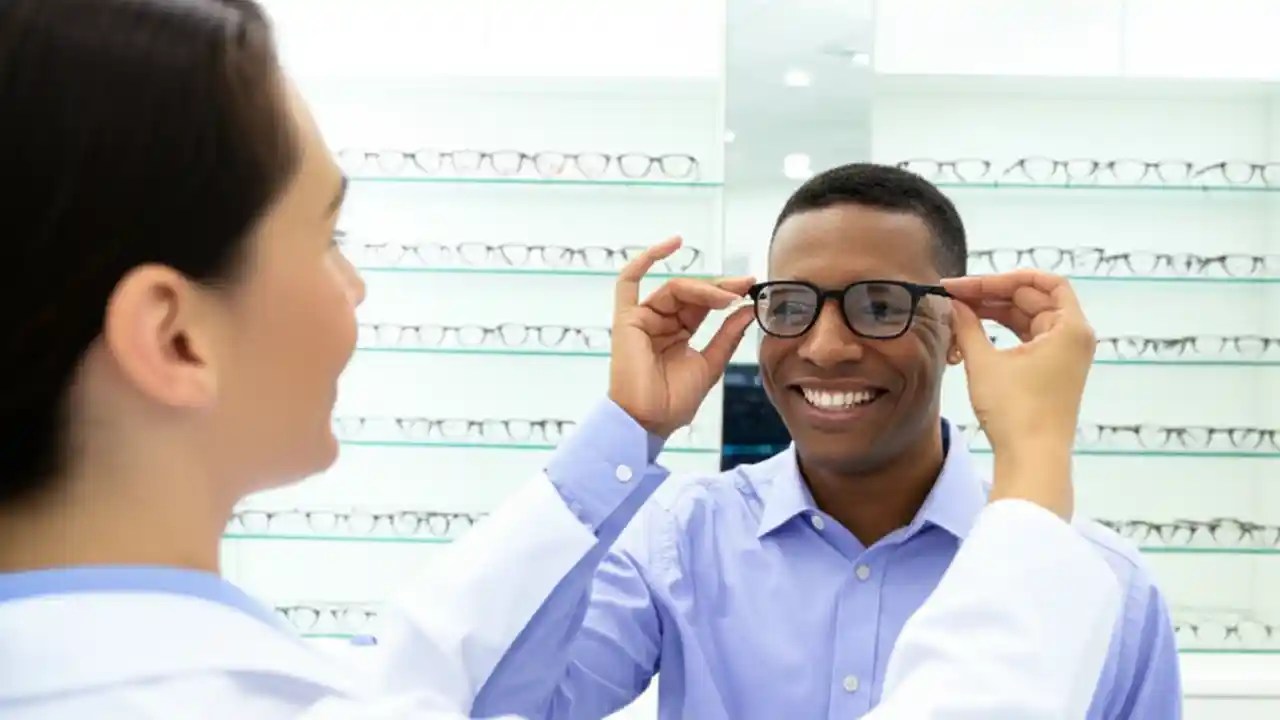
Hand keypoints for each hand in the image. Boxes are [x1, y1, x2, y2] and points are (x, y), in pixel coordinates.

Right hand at [609, 236, 754, 438]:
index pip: (703, 304)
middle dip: (719, 287)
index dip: (726, 294)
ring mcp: (642, 319)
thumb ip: (727, 335)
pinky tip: (673, 244)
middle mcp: (660, 322)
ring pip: (675, 289)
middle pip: (691, 293)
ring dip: (702, 288)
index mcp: (678, 333)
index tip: (751, 287)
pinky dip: (648, 258)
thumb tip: (749, 308)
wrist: (649, 422)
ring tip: (726, 296)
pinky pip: (630, 281)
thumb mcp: (711, 364)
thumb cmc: (673, 402)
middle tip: (744, 285)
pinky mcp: (627, 320)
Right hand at [944, 270, 1095, 459]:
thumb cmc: (1016, 411)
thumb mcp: (984, 363)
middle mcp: (1072, 337)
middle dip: (991, 295)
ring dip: (993, 313)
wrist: (1032, 459)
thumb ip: (967, 326)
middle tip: (952, 296)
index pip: (1042, 282)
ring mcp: (1063, 355)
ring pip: (1026, 319)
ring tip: (957, 312)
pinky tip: (972, 332)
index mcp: (1070, 327)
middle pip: (1032, 299)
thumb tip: (953, 305)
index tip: (969, 284)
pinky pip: (1026, 339)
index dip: (1003, 278)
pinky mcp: (1051, 371)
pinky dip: (1001, 333)